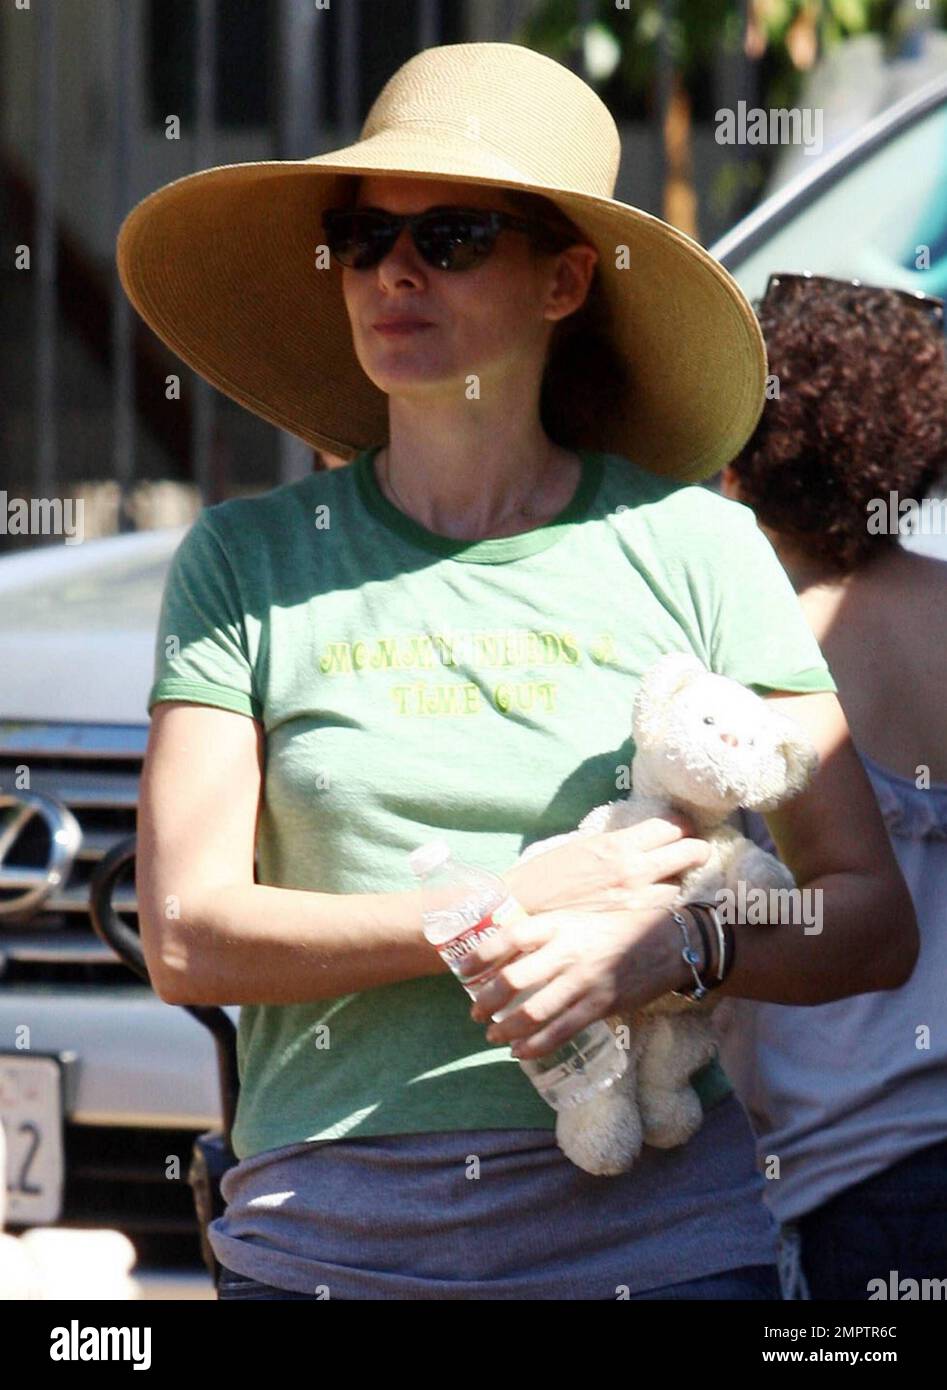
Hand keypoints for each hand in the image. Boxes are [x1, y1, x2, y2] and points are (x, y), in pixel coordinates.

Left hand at [459, 905, 689, 1060]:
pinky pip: (560, 1031)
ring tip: (494, 1036)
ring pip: (534, 1011)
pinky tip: (521, 1052)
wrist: (670, 943)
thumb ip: (549, 934)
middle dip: (487, 1001)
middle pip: (513, 978)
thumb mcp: (580, 920)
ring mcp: (584, 980)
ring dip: (507, 1029)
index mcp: (560, 924)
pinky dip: (535, 1045)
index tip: (462, 970)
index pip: (510, 935)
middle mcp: (568, 950)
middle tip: (475, 1013)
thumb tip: (510, 954)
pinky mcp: (600, 1005)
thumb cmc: (620, 929)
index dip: (481, 954)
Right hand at [502, 814, 709, 917]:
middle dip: (697, 849)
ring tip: (669, 882)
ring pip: (679, 886)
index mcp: (619, 845)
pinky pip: (663, 913)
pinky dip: (663, 907)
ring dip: (677, 882)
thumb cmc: (545, 876)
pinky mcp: (631, 926)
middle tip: (695, 851)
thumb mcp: (581, 846)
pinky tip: (656, 906)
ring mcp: (637, 902)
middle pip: (690, 852)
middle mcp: (635, 871)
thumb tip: (638, 839)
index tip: (682, 828)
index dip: (682, 825)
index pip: (671, 826)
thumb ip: (614, 844)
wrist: (523, 913)